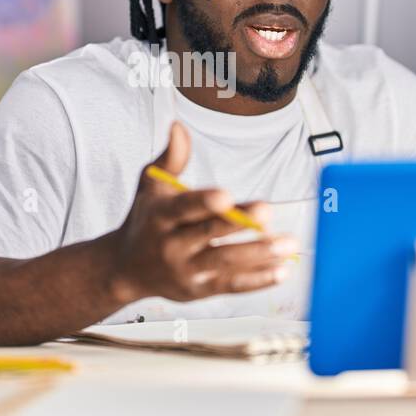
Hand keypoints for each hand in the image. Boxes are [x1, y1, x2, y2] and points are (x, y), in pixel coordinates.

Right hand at [106, 122, 297, 303]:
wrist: (126, 269)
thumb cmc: (145, 220)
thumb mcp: (150, 186)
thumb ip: (170, 158)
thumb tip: (178, 126)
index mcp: (160, 216)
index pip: (182, 208)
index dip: (203, 201)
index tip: (226, 195)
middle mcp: (172, 245)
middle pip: (208, 234)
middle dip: (239, 224)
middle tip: (267, 211)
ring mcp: (186, 270)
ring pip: (225, 262)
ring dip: (259, 253)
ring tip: (288, 243)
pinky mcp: (200, 290)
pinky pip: (232, 285)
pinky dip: (258, 279)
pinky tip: (283, 269)